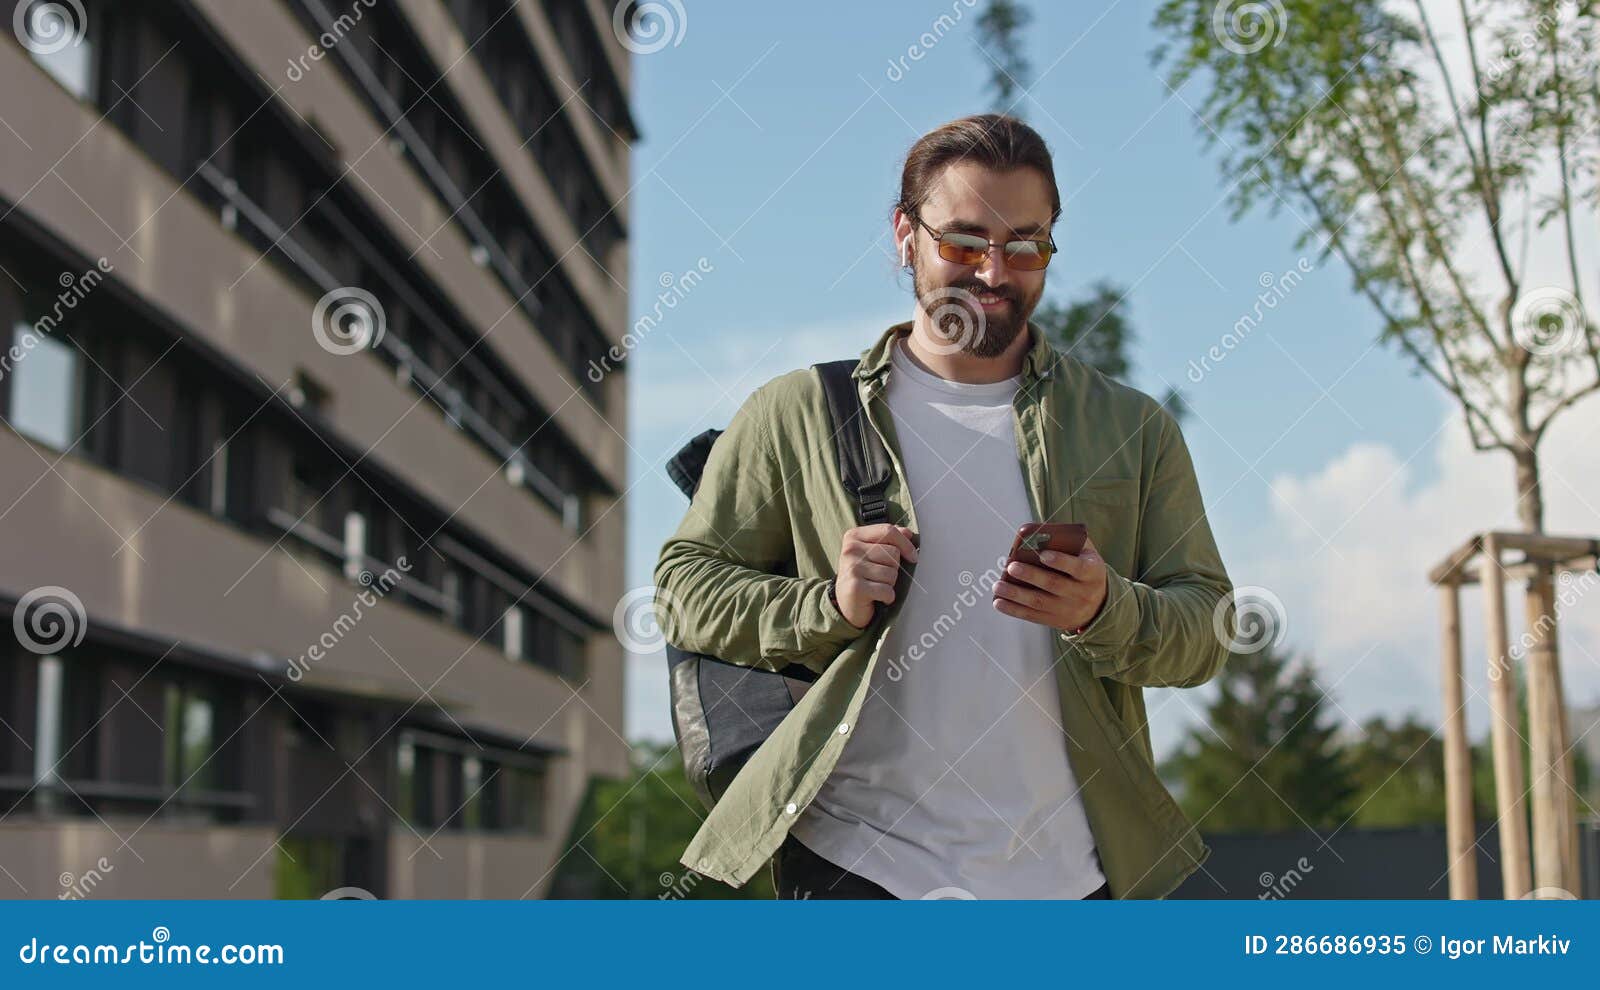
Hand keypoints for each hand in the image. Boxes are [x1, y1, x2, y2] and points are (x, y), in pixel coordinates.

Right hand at [833, 523, 918, 627]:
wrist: (845, 603)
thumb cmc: (862, 576)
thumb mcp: (871, 552)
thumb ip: (888, 539)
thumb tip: (907, 533)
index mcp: (854, 536)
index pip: (888, 531)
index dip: (905, 544)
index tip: (913, 556)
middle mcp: (850, 550)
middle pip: (893, 553)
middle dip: (894, 568)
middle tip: (880, 576)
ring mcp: (852, 568)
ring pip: (892, 573)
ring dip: (890, 584)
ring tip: (876, 586)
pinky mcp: (856, 588)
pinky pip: (887, 590)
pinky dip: (888, 597)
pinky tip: (877, 597)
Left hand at [991, 534, 1107, 632]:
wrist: (1098, 604)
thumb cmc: (1083, 567)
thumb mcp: (1085, 553)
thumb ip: (1068, 542)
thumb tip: (1037, 536)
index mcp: (1092, 572)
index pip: (1078, 567)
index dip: (1061, 561)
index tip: (1042, 555)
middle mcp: (1082, 593)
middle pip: (1054, 584)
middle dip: (1031, 575)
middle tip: (1011, 567)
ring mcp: (1069, 609)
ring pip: (1040, 602)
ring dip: (1016, 594)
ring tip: (997, 586)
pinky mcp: (1056, 621)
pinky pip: (1033, 616)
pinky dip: (1014, 610)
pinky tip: (998, 602)